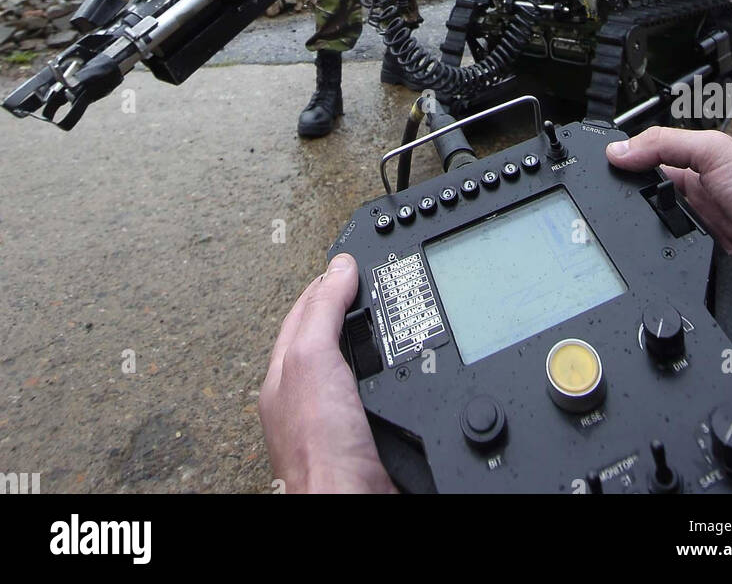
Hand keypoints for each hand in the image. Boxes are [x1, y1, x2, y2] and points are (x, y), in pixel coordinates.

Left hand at [259, 254, 397, 493]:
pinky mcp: (372, 436)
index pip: (306, 311)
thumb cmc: (319, 452)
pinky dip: (399, 377)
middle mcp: (311, 396)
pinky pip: (386, 393)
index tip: (353, 260)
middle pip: (334, 337)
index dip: (329, 282)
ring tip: (395, 319)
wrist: (350, 506)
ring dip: (379, 345)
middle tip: (374, 283)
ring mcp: (341, 418)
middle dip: (351, 311)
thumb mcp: (313, 361)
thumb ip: (323, 312)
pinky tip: (411, 372)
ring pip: (362, 366)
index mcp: (286, 374)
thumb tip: (340, 267)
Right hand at [606, 127, 731, 336]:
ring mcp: (695, 252)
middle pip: (641, 217)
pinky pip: (668, 284)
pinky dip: (664, 280)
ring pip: (650, 253)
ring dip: (648, 250)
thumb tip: (617, 151)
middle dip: (630, 217)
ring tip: (653, 240)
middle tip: (623, 213)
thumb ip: (665, 144)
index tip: (600, 172)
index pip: (645, 174)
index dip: (624, 174)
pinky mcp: (699, 285)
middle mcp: (692, 216)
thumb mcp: (715, 152)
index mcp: (694, 180)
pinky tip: (665, 271)